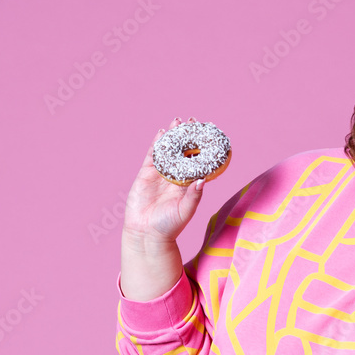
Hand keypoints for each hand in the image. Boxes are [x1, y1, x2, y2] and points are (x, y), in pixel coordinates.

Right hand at [123, 117, 205, 244]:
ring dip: (173, 136)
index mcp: (188, 184)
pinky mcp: (146, 174)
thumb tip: (203, 178)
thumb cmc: (169, 226)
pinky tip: (161, 133)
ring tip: (178, 121)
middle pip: (183, 152)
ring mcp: (160, 175)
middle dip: (188, 136)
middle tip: (193, 121)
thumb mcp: (186, 210)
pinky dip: (156, 144)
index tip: (208, 134)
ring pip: (168, 150)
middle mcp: (176, 177)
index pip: (197, 162)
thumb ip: (194, 195)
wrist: (146, 233)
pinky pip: (152, 156)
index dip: (202, 148)